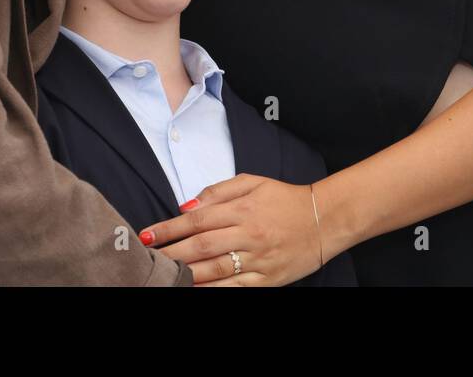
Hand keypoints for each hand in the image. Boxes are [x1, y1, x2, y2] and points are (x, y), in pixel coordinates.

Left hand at [138, 174, 324, 286]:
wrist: (326, 219)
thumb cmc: (285, 199)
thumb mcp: (253, 182)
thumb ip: (218, 191)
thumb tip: (186, 205)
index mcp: (243, 209)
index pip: (197, 219)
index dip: (169, 228)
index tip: (146, 234)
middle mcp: (249, 234)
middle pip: (201, 247)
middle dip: (170, 253)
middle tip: (147, 259)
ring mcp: (258, 260)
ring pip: (215, 270)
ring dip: (185, 274)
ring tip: (163, 276)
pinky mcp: (267, 280)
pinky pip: (234, 288)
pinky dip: (212, 290)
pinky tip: (194, 289)